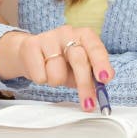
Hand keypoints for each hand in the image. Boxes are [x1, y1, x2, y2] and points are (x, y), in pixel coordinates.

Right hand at [0, 26, 114, 111]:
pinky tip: (41, 70)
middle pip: (79, 61)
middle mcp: (68, 33)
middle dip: (85, 85)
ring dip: (57, 81)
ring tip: (54, 74)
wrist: (30, 51)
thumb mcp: (80, 66)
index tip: (105, 79)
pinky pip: (40, 76)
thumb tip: (103, 87)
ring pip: (57, 73)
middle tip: (88, 105)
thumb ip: (92, 75)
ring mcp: (49, 37)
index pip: (96, 48)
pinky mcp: (31, 45)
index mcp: (84, 35)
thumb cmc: (61, 61)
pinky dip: (42, 79)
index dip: (101, 63)